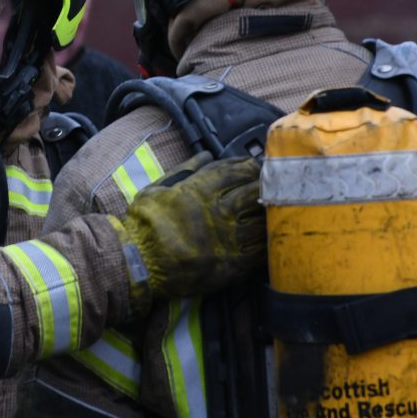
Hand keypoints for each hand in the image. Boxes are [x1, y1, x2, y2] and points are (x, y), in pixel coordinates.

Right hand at [111, 152, 265, 312]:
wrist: (139, 264)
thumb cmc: (144, 224)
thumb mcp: (157, 188)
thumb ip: (184, 170)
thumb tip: (206, 153)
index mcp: (200, 189)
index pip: (237, 170)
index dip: (250, 166)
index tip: (255, 166)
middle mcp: (218, 211)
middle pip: (255, 191)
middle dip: (266, 185)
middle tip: (272, 184)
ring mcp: (228, 238)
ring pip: (262, 219)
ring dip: (270, 211)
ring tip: (277, 207)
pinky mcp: (233, 263)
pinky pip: (260, 249)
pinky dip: (269, 239)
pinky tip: (274, 234)